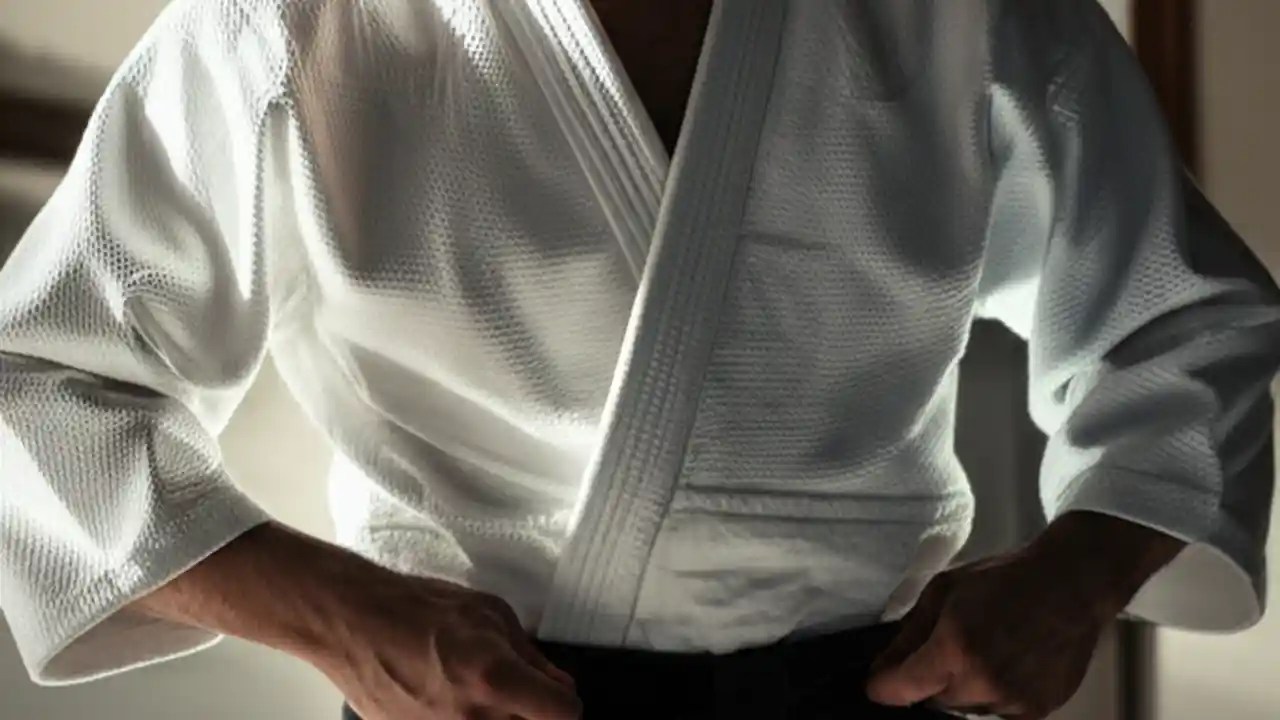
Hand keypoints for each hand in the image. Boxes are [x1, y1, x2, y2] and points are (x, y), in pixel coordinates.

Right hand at [313, 572, 581, 719]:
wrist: (355, 624)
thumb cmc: (422, 608)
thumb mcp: (491, 613)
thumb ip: (531, 656)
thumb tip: (557, 685)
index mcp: (496, 679)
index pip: (564, 715)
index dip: (565, 702)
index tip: (555, 693)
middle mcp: (473, 719)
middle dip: (531, 712)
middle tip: (517, 692)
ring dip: (498, 716)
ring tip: (476, 691)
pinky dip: (466, 718)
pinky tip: (449, 699)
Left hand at [866, 512, 1183, 718]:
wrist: (1071, 584)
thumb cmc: (1004, 579)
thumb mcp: (944, 590)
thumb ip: (909, 633)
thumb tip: (881, 668)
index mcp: (955, 647)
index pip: (903, 689)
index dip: (883, 687)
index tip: (878, 684)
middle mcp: (983, 681)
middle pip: (935, 701)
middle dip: (932, 680)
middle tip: (948, 649)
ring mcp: (1013, 700)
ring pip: (966, 710)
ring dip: (964, 689)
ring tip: (983, 652)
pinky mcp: (1038, 710)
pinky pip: (998, 715)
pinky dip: (993, 696)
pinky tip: (1004, 665)